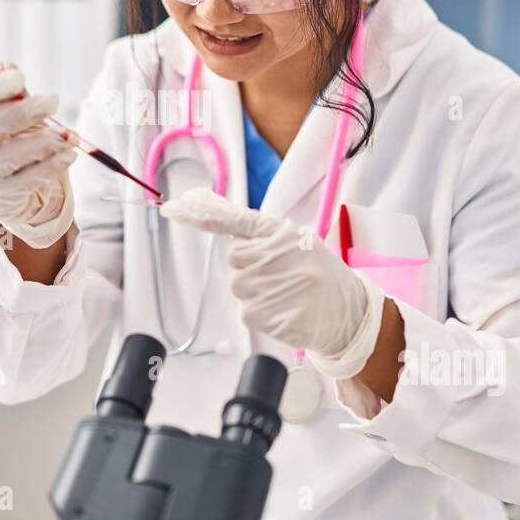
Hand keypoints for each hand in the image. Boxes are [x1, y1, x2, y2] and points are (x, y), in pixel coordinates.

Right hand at [0, 67, 76, 249]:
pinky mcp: (1, 200)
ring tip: (67, 134)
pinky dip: (51, 165)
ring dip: (41, 142)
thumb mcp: (14, 117)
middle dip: (19, 112)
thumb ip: (12, 95)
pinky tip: (69, 153)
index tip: (18, 77)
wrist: (23, 193)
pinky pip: (27, 180)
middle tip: (52, 101)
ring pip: (5, 158)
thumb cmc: (16, 144)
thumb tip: (6, 66)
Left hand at [160, 188, 382, 378]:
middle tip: (282, 273)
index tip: (172, 208)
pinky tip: (287, 310)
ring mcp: (268, 286)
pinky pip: (247, 312)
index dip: (200, 213)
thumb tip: (204, 204)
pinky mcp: (264, 315)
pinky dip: (264, 313)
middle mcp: (272, 255)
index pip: (233, 218)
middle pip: (233, 257)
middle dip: (251, 265)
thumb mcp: (292, 239)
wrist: (348, 313)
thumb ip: (251, 226)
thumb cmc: (317, 272)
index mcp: (280, 231)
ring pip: (239, 285)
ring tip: (288, 293)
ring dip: (257, 291)